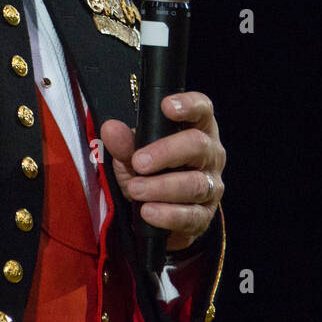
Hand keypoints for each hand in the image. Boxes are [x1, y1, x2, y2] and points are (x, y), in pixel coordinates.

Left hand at [99, 91, 224, 252]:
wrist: (159, 214)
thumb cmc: (151, 172)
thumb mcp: (133, 155)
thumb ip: (123, 144)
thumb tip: (110, 129)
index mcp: (197, 129)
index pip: (202, 109)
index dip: (188, 105)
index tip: (166, 107)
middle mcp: (210, 155)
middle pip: (198, 145)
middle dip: (166, 153)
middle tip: (139, 162)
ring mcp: (210, 186)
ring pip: (195, 184)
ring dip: (162, 187)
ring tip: (135, 190)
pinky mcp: (204, 216)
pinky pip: (191, 216)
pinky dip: (168, 215)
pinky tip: (148, 212)